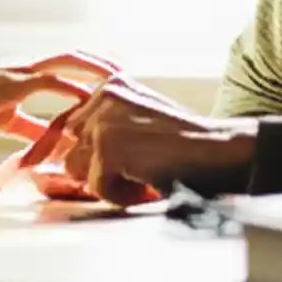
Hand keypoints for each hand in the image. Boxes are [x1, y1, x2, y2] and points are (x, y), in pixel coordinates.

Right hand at [0, 53, 119, 136]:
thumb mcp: (7, 120)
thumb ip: (32, 127)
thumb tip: (54, 139)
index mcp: (25, 72)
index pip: (64, 63)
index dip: (89, 66)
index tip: (112, 76)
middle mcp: (26, 66)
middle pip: (72, 55)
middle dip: (99, 61)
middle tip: (125, 72)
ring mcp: (20, 70)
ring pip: (66, 61)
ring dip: (93, 68)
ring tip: (116, 79)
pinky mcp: (13, 82)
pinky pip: (49, 81)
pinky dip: (72, 88)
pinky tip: (88, 97)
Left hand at [56, 83, 257, 205]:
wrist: (215, 148)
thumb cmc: (184, 141)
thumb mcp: (139, 118)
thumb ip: (106, 126)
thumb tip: (65, 156)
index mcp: (111, 86)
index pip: (73, 126)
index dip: (92, 151)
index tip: (121, 158)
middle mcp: (103, 96)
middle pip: (71, 147)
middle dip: (96, 166)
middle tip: (136, 168)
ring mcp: (103, 122)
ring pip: (77, 169)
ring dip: (108, 181)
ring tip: (142, 176)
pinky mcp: (107, 149)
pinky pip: (96, 188)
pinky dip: (121, 195)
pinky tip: (147, 183)